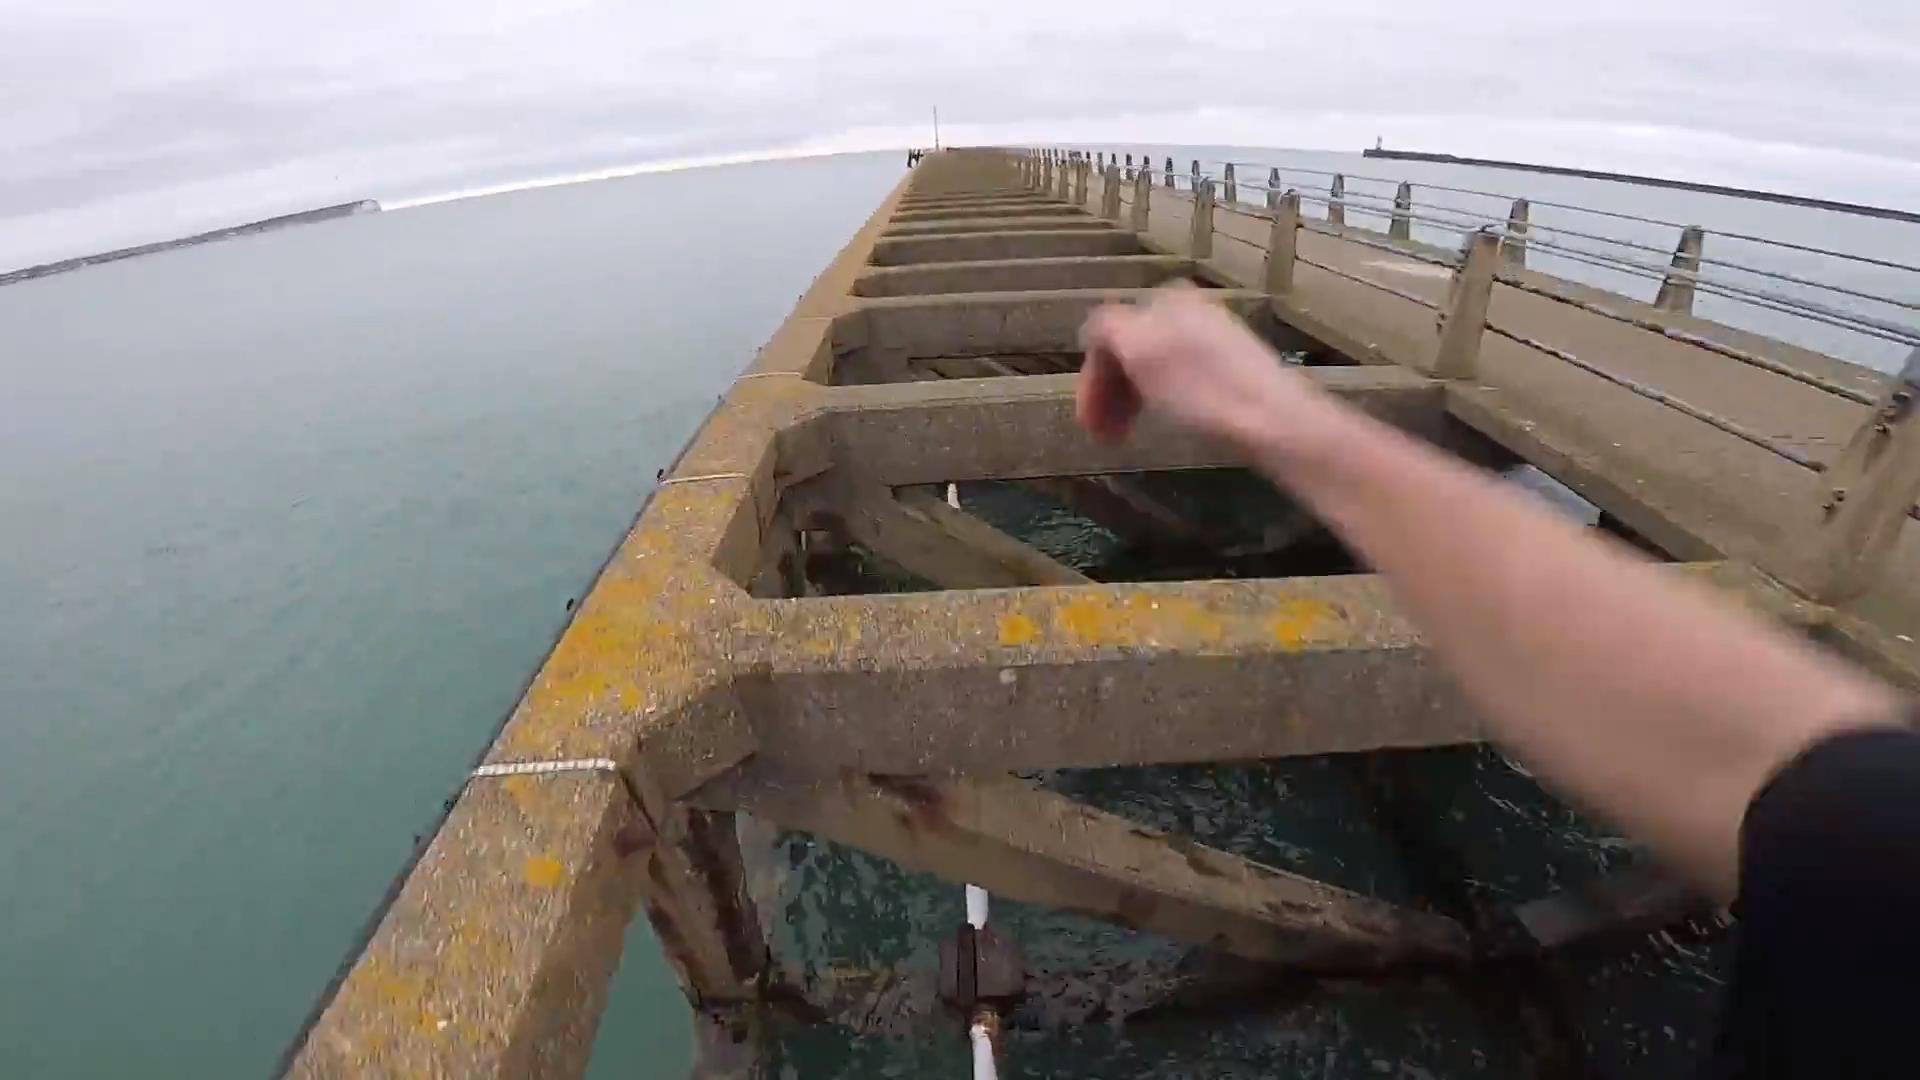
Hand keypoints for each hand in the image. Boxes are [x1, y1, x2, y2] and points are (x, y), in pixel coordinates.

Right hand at [1077, 284, 1335, 454]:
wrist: (1272, 419)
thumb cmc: (1201, 389)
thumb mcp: (1140, 352)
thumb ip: (1107, 330)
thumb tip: (1092, 329)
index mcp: (1163, 300)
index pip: (1103, 333)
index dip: (1091, 379)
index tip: (1088, 424)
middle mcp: (1187, 310)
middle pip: (1129, 348)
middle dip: (1110, 390)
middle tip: (1104, 435)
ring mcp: (1211, 336)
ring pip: (1153, 364)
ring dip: (1132, 398)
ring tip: (1129, 433)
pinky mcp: (1233, 365)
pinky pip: (1180, 378)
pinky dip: (1162, 399)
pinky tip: (1168, 421)